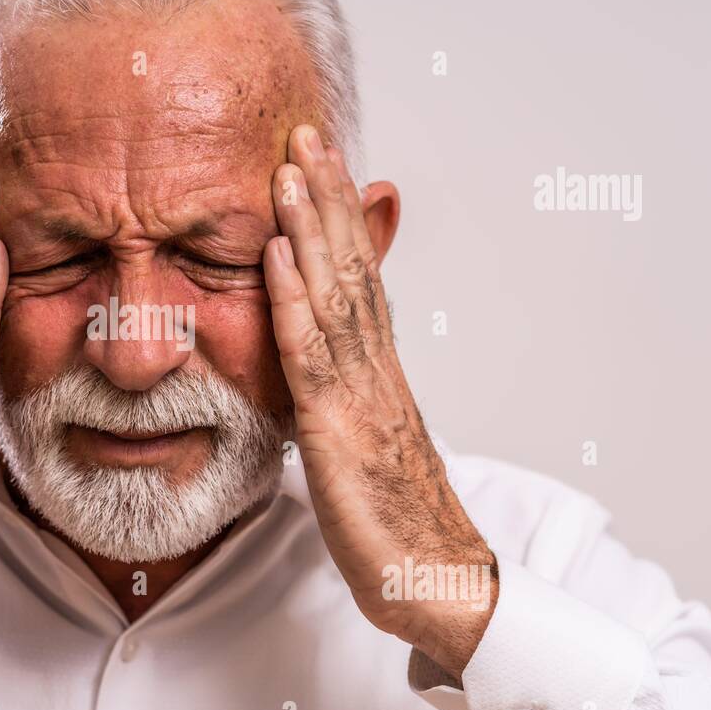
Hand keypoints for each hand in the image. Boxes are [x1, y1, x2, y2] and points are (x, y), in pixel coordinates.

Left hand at [263, 125, 496, 678]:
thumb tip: (318, 361)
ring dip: (311, 225)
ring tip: (291, 165)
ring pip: (334, 293)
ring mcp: (360, 391)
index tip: (317, 161)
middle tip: (306, 132)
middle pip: (352, 265)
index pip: (356, 274)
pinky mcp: (338, 427)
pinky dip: (292, 297)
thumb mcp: (361, 439)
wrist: (435, 578)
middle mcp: (374, 365)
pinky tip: (275, 252)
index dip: (338, 216)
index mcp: (376, 368)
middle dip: (329, 195)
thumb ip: (339, 392)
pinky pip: (311, 352)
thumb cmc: (393, 517)